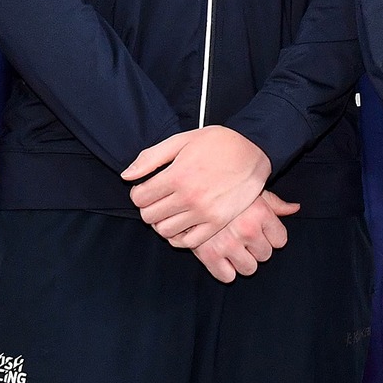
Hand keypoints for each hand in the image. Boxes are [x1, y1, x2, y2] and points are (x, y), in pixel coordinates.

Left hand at [122, 125, 271, 249]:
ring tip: (170, 210)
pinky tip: (182, 222)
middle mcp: (189, 197)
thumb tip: (127, 176)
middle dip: (148, 207)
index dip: (138, 192)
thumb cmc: (219, 143)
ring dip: (162, 222)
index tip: (147, 187)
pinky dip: (178, 236)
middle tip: (158, 199)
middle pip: (149, 216)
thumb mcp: (183, 140)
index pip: (139, 197)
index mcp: (177, 175)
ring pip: (164, 231)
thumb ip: (152, 157)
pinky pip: (187, 242)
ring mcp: (204, 213)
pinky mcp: (217, 223)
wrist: (255, 152)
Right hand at [192, 191, 300, 282]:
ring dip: (242, 260)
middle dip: (256, 248)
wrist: (188, 191)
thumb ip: (274, 203)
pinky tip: (221, 256)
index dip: (271, 236)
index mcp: (260, 213)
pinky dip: (225, 270)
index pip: (280, 240)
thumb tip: (296, 208)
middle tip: (242, 237)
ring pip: (249, 269)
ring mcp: (228, 244)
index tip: (259, 229)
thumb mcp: (251, 190)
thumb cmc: (224, 189)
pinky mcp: (208, 255)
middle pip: (265, 255)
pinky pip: (227, 276)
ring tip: (233, 246)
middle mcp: (247, 230)